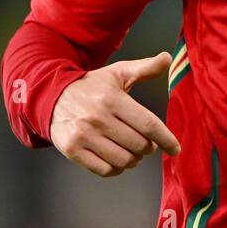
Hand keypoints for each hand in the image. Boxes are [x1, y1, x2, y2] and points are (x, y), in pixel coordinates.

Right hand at [50, 51, 180, 178]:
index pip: (147, 124)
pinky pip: (105, 170)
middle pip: (138, 145)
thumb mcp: (117, 73)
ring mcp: (84, 136)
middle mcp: (97, 118)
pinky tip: (117, 158)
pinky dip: (116, 168)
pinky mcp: (73, 150)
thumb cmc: (91, 87)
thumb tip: (167, 58)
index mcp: (112, 99)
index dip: (165, 139)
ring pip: (123, 160)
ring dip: (134, 159)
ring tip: (132, 151)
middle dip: (148, 148)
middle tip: (146, 144)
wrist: (52, 97)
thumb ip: (145, 68)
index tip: (175, 149)